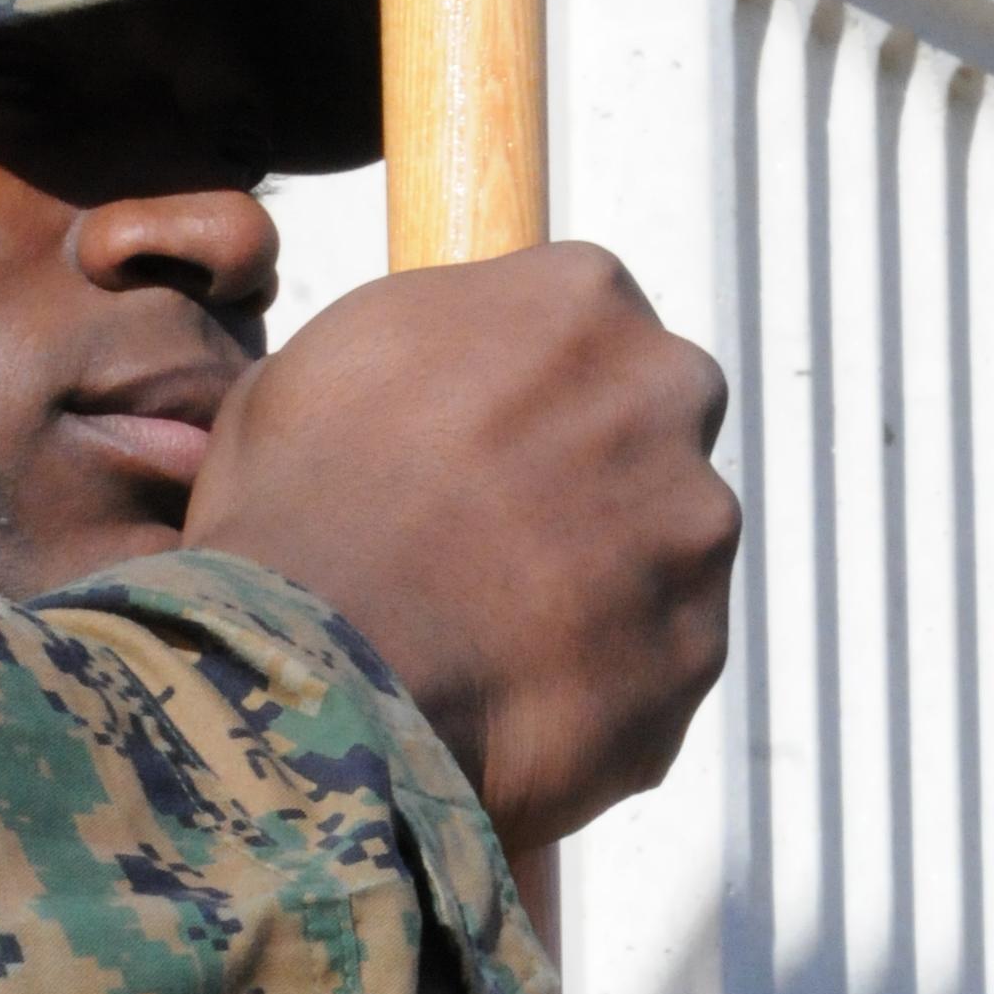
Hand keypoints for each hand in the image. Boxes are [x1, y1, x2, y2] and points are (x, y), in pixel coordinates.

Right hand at [182, 245, 738, 847]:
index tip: (482, 444)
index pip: (590, 326)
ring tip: (494, 633)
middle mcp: (664, 391)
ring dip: (606, 580)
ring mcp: (694, 524)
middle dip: (599, 472)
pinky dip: (605, 678)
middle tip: (502, 536)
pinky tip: (516, 697)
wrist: (319, 668)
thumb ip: (412, 357)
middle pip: (657, 422)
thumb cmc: (293, 508)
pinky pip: (660, 658)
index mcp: (577, 297)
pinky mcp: (700, 646)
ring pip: (670, 546)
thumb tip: (402, 392)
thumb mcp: (312, 375)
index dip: (532, 392)